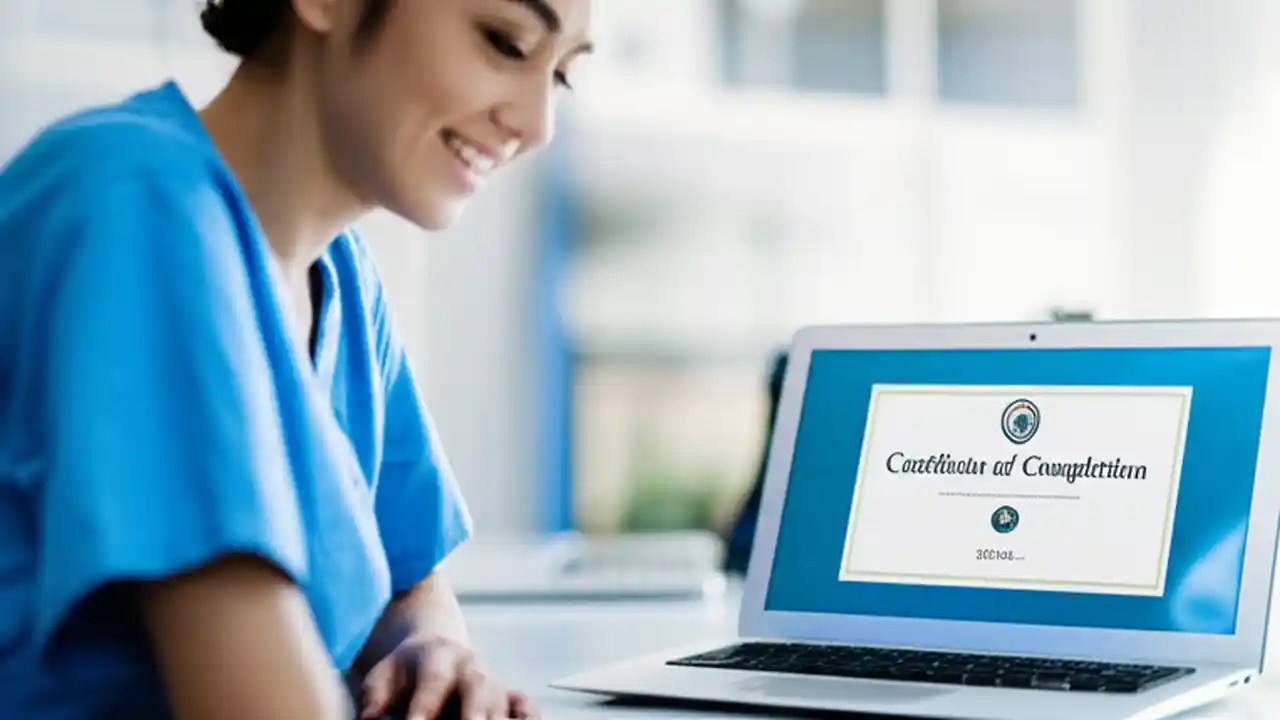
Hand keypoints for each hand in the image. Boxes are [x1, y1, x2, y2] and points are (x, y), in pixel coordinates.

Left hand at [359, 635, 537, 719]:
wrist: (435, 651)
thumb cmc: (404, 674)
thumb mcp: (382, 678)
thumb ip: (374, 699)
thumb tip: (367, 718)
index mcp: (437, 655)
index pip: (433, 681)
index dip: (425, 707)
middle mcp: (470, 667)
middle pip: (477, 687)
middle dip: (474, 713)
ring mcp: (492, 682)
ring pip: (503, 699)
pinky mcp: (508, 697)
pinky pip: (526, 706)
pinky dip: (528, 717)